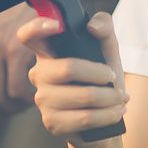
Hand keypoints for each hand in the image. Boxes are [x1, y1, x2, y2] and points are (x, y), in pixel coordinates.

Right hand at [18, 11, 128, 147]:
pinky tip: (114, 112)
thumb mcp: (107, 49)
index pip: (28, 35)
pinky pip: (85, 118)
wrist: (106, 117)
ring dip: (110, 97)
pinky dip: (108, 115)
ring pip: (83, 96)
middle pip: (69, 68)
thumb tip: (92, 27)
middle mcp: (39, 74)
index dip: (37, 26)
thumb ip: (104, 27)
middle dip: (101, 74)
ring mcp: (43, 100)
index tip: (58, 25)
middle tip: (114, 77)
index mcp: (48, 52)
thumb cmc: (102, 79)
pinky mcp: (52, 122)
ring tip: (119, 98)